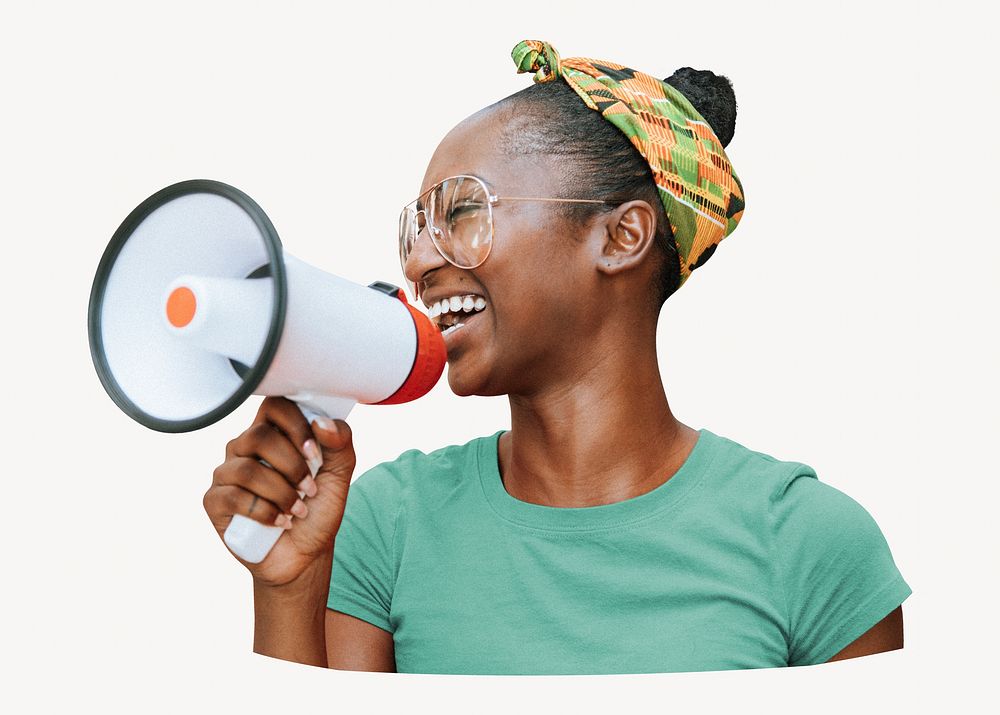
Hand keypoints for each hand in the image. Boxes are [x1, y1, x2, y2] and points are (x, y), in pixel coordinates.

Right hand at [203, 396, 356, 587]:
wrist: (305, 554)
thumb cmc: (318, 508)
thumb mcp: (340, 473)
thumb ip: (340, 442)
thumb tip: (320, 423)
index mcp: (274, 433)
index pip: (274, 405)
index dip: (296, 425)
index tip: (315, 453)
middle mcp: (245, 448)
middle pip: (258, 436)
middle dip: (292, 465)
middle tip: (309, 488)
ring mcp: (227, 473)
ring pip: (247, 469)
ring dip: (282, 493)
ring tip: (298, 510)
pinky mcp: (215, 501)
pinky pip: (233, 497)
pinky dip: (265, 512)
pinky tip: (280, 522)